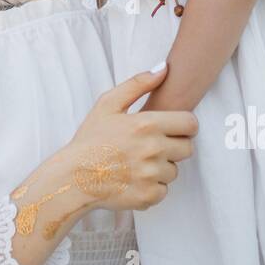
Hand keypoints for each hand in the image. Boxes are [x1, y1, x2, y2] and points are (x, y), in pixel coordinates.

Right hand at [61, 63, 197, 212]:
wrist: (73, 177)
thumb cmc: (90, 139)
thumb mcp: (108, 104)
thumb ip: (138, 84)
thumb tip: (164, 68)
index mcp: (147, 124)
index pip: (190, 124)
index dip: (183, 125)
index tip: (171, 129)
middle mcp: (153, 149)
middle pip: (188, 148)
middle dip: (173, 146)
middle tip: (150, 146)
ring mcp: (152, 175)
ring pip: (174, 170)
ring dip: (161, 168)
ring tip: (137, 163)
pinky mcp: (149, 196)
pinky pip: (164, 190)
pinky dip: (152, 186)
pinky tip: (133, 179)